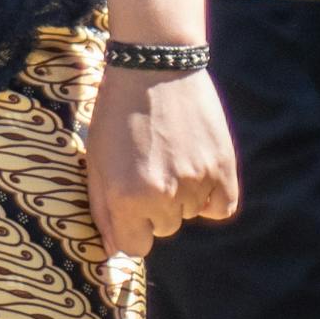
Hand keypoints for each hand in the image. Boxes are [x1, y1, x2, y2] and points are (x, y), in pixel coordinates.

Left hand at [87, 59, 240, 261]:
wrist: (154, 66)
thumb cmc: (117, 112)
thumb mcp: (97, 162)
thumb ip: (103, 212)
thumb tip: (112, 253)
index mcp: (126, 197)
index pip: (135, 247)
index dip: (131, 226)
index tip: (130, 204)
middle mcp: (162, 196)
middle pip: (164, 228)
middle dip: (155, 207)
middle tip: (150, 167)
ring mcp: (196, 182)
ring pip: (191, 214)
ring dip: (182, 195)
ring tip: (171, 155)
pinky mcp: (222, 166)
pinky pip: (222, 207)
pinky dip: (212, 197)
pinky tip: (197, 173)